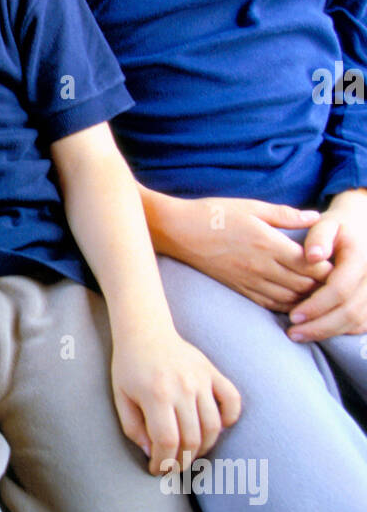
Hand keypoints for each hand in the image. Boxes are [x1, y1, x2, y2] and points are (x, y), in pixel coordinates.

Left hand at [111, 330, 241, 476]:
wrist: (145, 331)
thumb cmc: (129, 367)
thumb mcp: (120, 398)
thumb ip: (133, 429)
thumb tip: (152, 453)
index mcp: (156, 395)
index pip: (168, 442)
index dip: (164, 462)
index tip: (158, 469)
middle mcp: (183, 388)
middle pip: (192, 439)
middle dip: (182, 461)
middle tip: (173, 466)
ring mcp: (201, 379)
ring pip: (213, 426)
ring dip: (203, 447)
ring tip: (190, 452)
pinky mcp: (213, 372)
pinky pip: (232, 400)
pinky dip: (230, 418)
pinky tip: (218, 428)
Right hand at [162, 196, 330, 310]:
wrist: (179, 231)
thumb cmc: (214, 214)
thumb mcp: (252, 206)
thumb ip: (285, 215)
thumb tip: (314, 218)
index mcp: (268, 244)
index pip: (308, 263)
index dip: (325, 266)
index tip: (332, 260)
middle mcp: (260, 267)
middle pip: (302, 284)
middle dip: (320, 283)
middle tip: (329, 278)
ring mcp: (248, 281)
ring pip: (287, 298)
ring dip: (305, 297)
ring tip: (315, 290)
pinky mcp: (238, 289)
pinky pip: (268, 304)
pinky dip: (285, 305)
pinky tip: (292, 300)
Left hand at [287, 190, 366, 340]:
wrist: (362, 228)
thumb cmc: (338, 228)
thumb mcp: (327, 224)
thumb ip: (319, 236)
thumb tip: (313, 256)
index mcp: (361, 258)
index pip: (340, 290)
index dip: (316, 306)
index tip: (293, 315)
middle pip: (349, 311)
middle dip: (319, 326)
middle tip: (292, 333)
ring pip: (356, 322)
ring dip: (327, 332)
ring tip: (300, 335)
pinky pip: (362, 324)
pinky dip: (340, 330)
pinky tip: (319, 331)